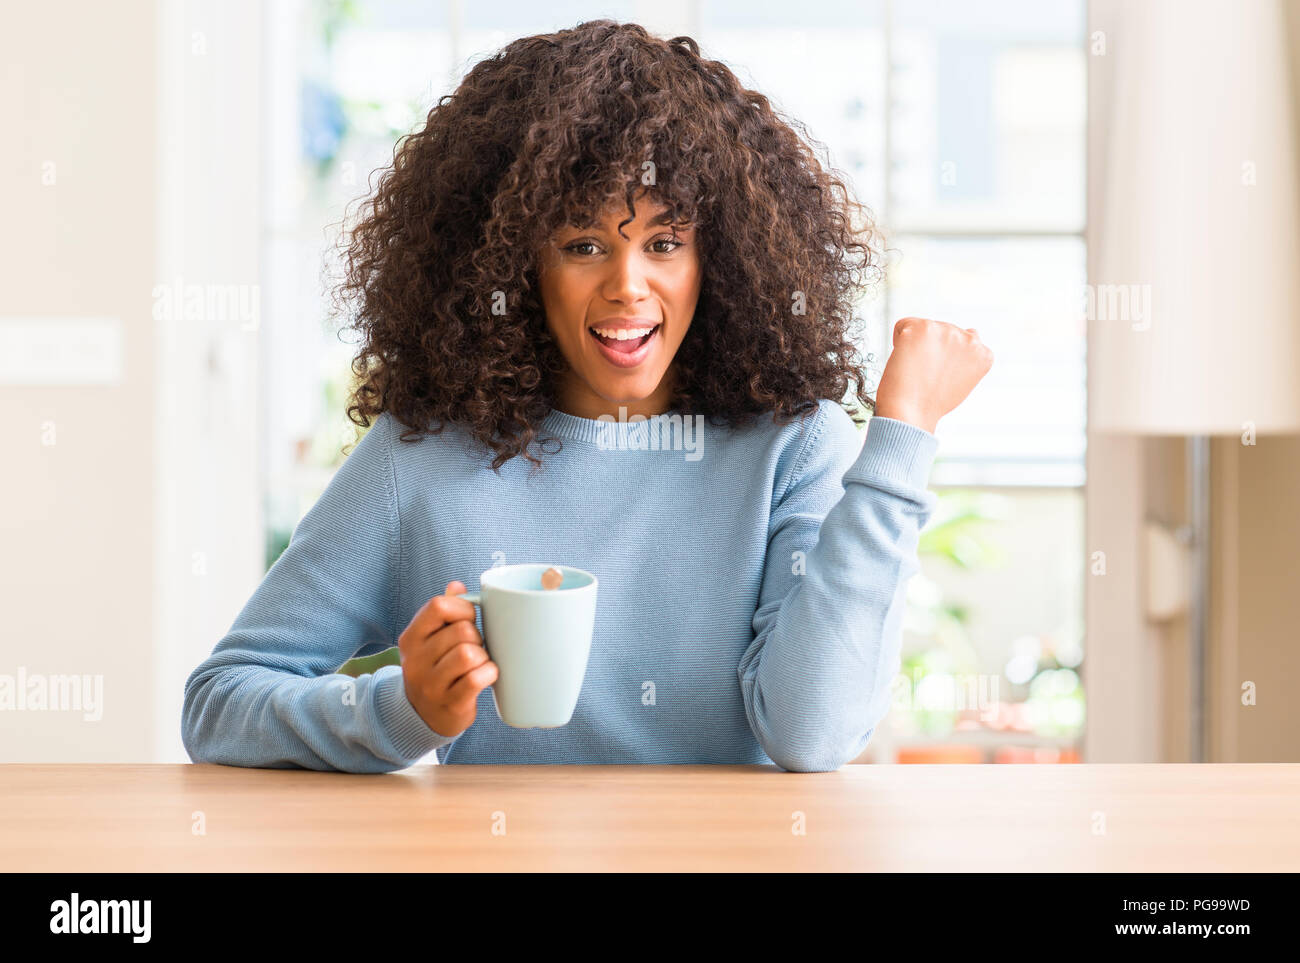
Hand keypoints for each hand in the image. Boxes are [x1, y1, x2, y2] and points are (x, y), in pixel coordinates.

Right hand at [398, 580, 497, 738]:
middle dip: (477, 636)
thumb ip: (443, 611)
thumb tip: (456, 585)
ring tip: (478, 663)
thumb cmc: (435, 669)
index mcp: (411, 638)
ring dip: (483, 656)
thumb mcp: (430, 640)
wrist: (423, 717)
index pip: (438, 606)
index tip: (469, 619)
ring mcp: (430, 684)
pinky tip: (486, 676)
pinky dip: (488, 673)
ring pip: (469, 653)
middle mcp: (416, 660)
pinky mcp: (450, 703)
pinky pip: (476, 678)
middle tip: (474, 648)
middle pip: (462, 631)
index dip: (463, 608)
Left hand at [872, 317, 993, 433]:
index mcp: (984, 354)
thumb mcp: (961, 381)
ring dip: (916, 344)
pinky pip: (903, 326)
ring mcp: (948, 330)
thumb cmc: (931, 403)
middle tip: (926, 375)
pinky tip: (905, 361)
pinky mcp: (924, 327)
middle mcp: (970, 338)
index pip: (963, 341)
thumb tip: (970, 332)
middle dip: (931, 349)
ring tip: (917, 370)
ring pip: (923, 329)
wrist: (912, 413)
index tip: (940, 377)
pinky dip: (898, 341)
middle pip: (942, 333)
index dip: (945, 359)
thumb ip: (965, 357)